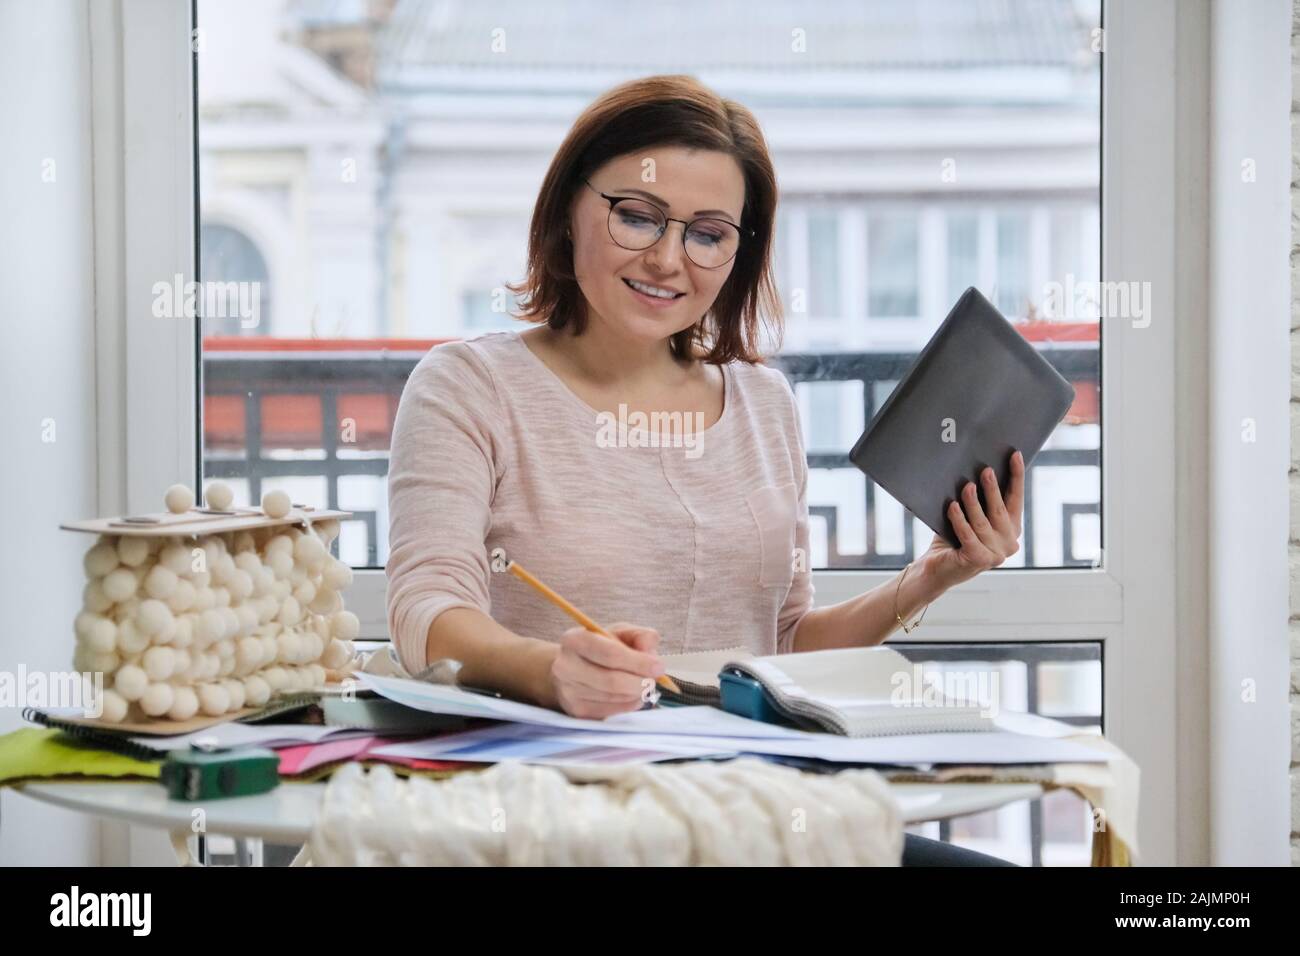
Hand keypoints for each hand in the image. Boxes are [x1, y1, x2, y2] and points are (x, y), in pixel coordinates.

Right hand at [549, 621, 664, 718]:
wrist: (571, 671)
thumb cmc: (600, 648)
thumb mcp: (619, 633)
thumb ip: (639, 635)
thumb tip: (650, 648)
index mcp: (574, 640)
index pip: (609, 653)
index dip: (638, 662)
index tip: (659, 667)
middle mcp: (565, 667)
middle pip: (611, 680)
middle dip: (640, 681)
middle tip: (655, 679)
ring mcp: (569, 692)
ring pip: (614, 697)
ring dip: (637, 692)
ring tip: (643, 683)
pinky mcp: (577, 712)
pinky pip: (612, 711)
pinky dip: (629, 703)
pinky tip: (631, 694)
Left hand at [921, 449, 1024, 589]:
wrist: (937, 569)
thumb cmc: (954, 539)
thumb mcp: (971, 518)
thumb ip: (980, 502)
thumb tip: (978, 470)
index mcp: (1011, 529)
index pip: (1015, 499)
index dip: (1015, 477)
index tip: (1015, 455)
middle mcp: (1008, 543)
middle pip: (1000, 510)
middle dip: (993, 488)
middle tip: (986, 470)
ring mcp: (996, 554)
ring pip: (982, 522)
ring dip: (973, 503)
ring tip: (966, 487)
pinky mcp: (978, 560)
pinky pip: (967, 534)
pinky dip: (959, 519)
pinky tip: (952, 506)